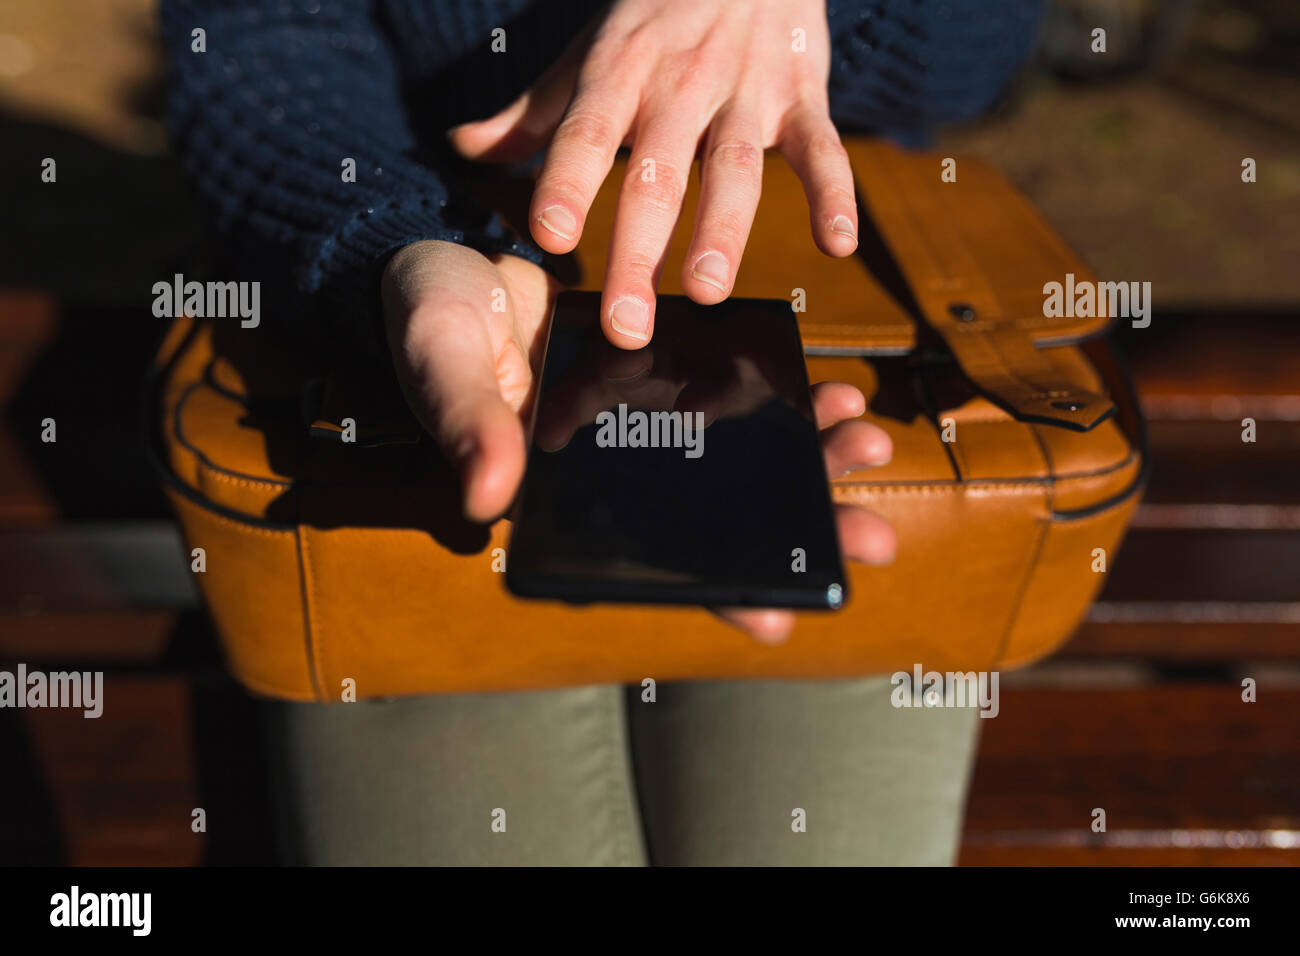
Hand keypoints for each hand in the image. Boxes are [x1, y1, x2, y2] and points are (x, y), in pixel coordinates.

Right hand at [381, 239, 894, 642]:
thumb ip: (470, 426)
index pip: (647, 559)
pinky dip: (784, 395)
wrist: (451, 253)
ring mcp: (649, 421)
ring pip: (739, 458)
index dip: (711, 591)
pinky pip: (734, 393)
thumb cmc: (432, 323)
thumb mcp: (446, 367)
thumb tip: (488, 502)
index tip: (779, 617)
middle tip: (870, 540)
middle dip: (797, 527)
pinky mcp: (668, 371)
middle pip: (719, 516)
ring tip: (868, 446)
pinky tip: (833, 391)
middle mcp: (619, 469)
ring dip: (809, 458)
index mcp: (567, 494)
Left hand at [450, 0, 856, 347]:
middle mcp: (681, 82)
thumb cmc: (656, 11)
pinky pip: (823, 148)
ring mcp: (747, 90)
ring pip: (736, 167)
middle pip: (658, 173)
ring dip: (723, 231)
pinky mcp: (804, 96)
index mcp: (620, 70)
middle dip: (640, 249)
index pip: (588, 131)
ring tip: (707, 293)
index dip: (569, 181)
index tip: (552, 237)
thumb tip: (466, 148)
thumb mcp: (591, 50)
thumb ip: (536, 110)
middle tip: (627, 324)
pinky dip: (834, 193)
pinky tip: (835, 244)